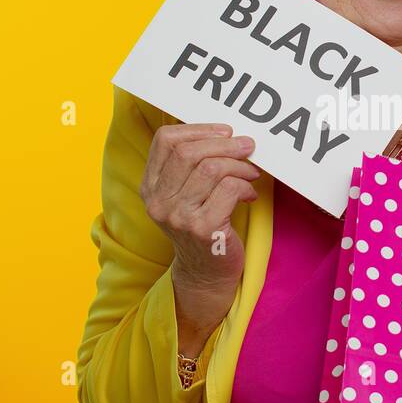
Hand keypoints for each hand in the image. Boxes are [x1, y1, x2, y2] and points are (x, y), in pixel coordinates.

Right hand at [140, 122, 260, 354]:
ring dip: (239, 165)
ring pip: (211, 168)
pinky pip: (228, 189)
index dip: (198, 129)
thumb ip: (191, 166)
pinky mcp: (202, 229)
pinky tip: (249, 195)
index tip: (224, 131)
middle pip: (189, 152)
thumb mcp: (185, 195)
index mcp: (150, 187)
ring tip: (251, 172)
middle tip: (248, 146)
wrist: (206, 273)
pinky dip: (244, 185)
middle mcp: (158, 201)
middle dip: (225, 143)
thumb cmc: (202, 226)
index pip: (165, 140)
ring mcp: (178, 216)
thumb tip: (225, 132)